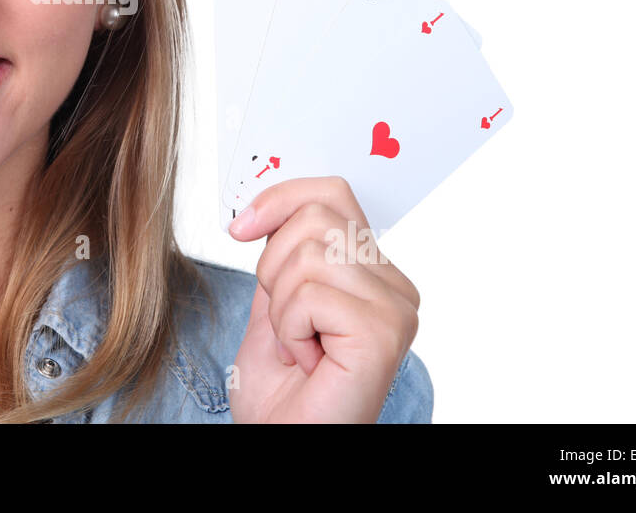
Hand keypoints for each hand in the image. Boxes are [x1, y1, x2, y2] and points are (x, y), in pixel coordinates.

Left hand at [227, 176, 419, 422]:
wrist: (286, 442)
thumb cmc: (281, 393)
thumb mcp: (273, 303)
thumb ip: (282, 253)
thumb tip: (264, 205)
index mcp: (373, 272)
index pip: (332, 194)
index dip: (279, 199)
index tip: (239, 228)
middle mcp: (395, 286)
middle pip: (316, 216)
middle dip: (273, 266)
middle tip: (284, 321)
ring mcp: (395, 308)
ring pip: (309, 253)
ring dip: (281, 306)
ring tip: (297, 346)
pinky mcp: (383, 332)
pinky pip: (310, 295)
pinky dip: (290, 331)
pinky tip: (307, 361)